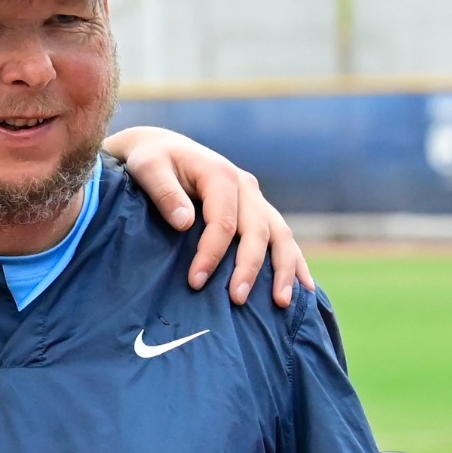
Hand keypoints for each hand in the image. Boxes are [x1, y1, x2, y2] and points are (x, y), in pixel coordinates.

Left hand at [102, 127, 314, 307]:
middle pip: (257, 231)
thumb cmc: (152, 161)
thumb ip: (164, 193)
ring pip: (279, 235)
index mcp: (220, 175)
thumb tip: (185, 222)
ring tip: (281, 302)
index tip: (195, 282)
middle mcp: (245, 187)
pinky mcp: (258, 211)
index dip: (211, 254)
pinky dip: (295, 262)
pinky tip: (303, 289)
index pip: (224, 222)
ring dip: (283, 269)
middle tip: (237, 299)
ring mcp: (256, 200)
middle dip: (249, 268)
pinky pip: (282, 238)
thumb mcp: (149, 169)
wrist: (164, 150)